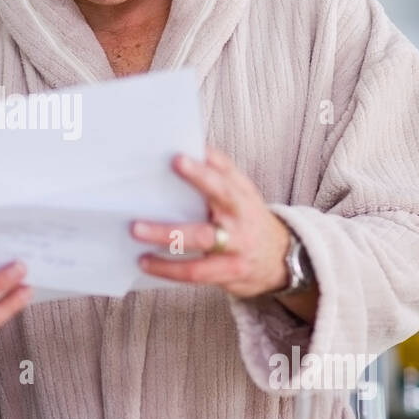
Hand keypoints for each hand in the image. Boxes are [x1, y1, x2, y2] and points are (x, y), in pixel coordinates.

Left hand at [131, 145, 291, 299]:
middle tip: (150, 199)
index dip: (202, 169)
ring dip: (166, 235)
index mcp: (241, 195)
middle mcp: (240, 218)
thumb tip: (197, 146)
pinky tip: (146, 262)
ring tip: (136, 230)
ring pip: (201, 239)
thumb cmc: (249, 219)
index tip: (177, 158)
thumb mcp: (243, 193)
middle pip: (218, 200)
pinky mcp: (228, 272)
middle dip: (190, 191)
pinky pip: (195, 272)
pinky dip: (168, 268)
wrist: (281, 259)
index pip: (223, 176)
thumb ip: (222, 170)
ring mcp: (236, 246)